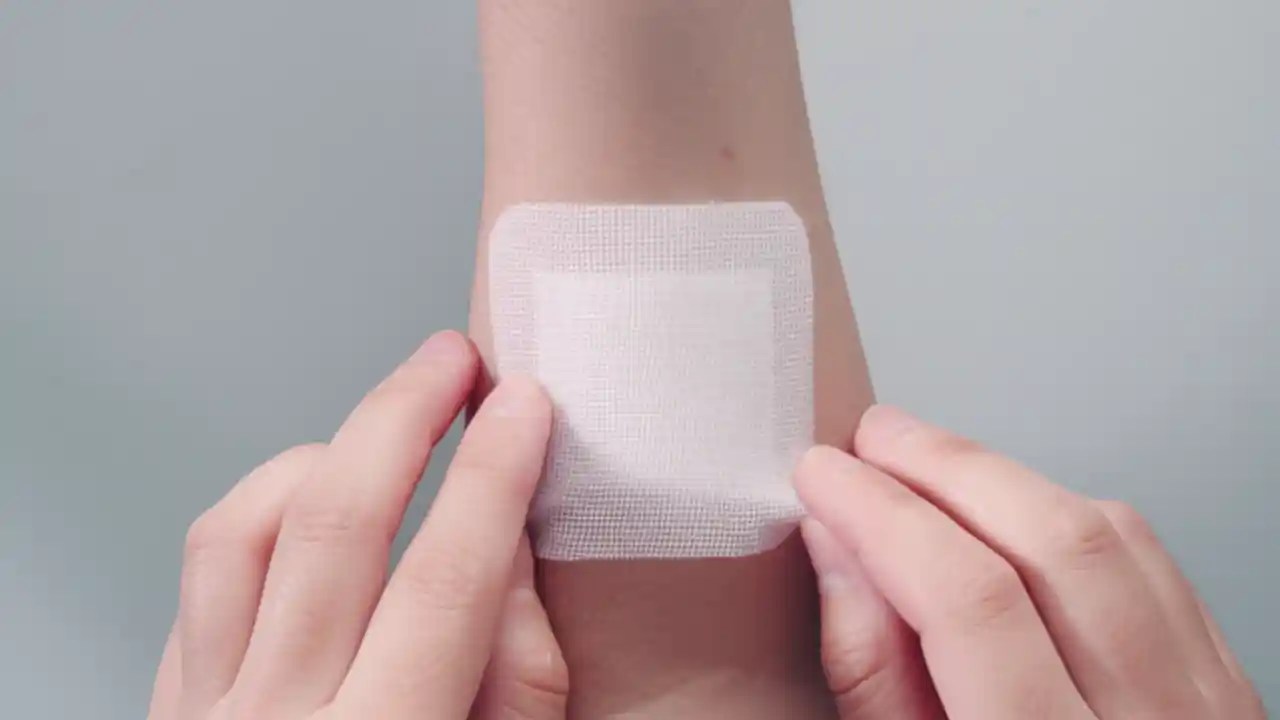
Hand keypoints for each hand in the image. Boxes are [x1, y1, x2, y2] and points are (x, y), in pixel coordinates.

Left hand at [147, 331, 567, 719]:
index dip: (491, 477)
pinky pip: (205, 574)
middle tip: (452, 360)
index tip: (524, 405)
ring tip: (386, 434)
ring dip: (326, 456)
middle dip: (403, 417)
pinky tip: (312, 501)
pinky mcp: (174, 704)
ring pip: (246, 531)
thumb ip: (518, 682)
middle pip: (335, 526)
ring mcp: (208, 713)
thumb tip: (512, 549)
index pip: (445, 582)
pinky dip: (263, 512)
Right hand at [796, 406, 1264, 719]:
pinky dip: (1066, 510)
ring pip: (1113, 537)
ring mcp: (1210, 708)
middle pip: (1056, 545)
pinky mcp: (1227, 685)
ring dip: (1003, 475)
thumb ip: (874, 679)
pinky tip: (1008, 504)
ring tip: (922, 458)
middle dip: (944, 466)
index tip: (821, 475)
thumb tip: (838, 546)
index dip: (883, 517)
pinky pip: (1152, 560)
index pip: (971, 604)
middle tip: (868, 440)